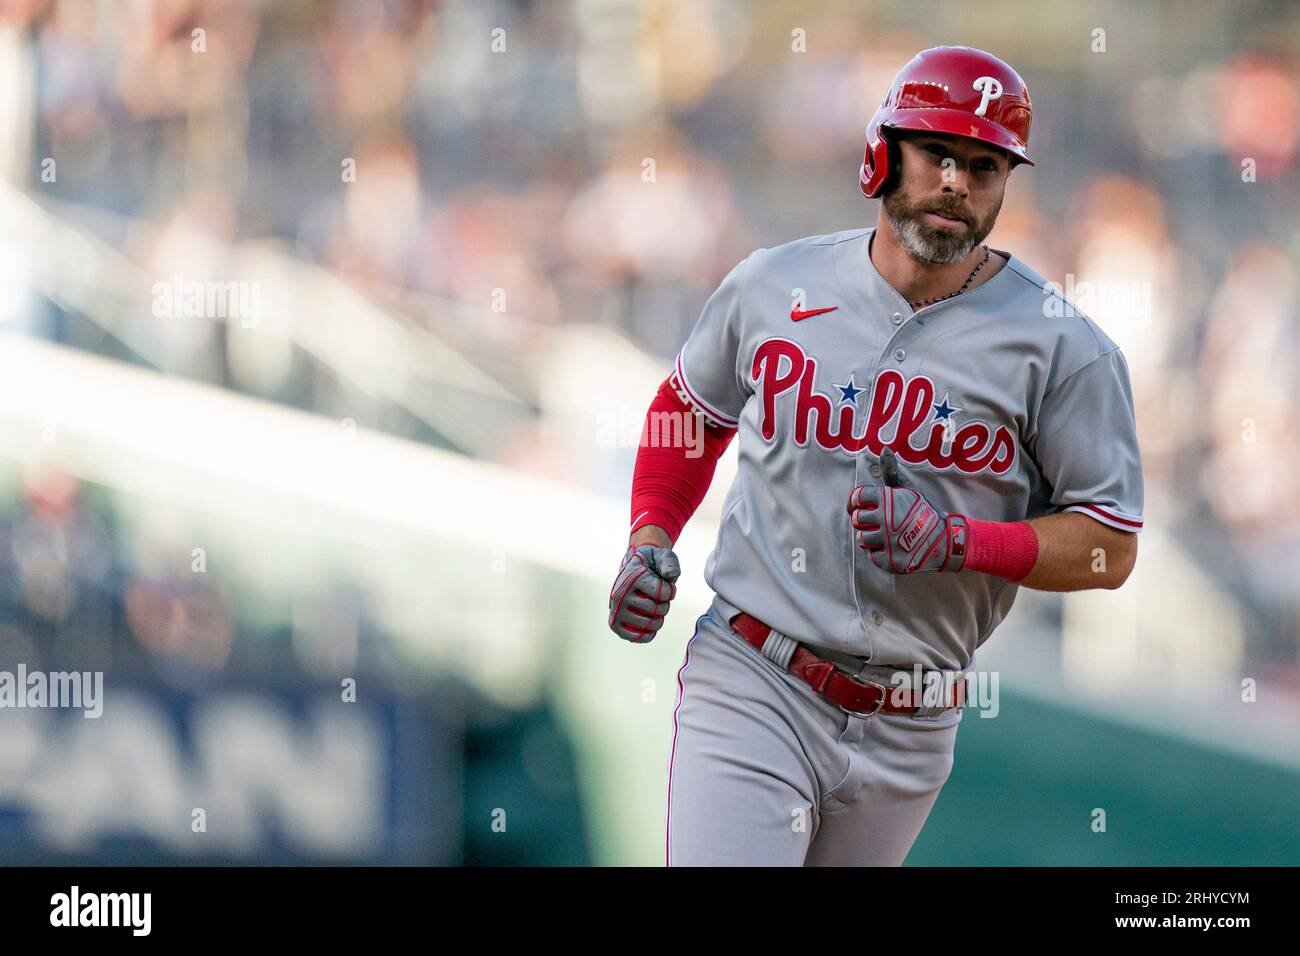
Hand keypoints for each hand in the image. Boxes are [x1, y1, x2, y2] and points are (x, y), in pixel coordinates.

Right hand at [609, 544, 680, 642]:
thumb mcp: (663, 557)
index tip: (664, 583)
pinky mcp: (614, 624)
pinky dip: (648, 634)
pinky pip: (637, 638)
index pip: (664, 594)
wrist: (633, 570)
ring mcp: (615, 610)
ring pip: (650, 625)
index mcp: (631, 578)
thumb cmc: (652, 565)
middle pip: (657, 610)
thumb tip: (670, 575)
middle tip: (658, 598)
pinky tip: (649, 624)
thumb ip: (670, 563)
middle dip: (664, 605)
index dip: (671, 590)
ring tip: (654, 608)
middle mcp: (620, 594)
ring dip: (658, 619)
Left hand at [848, 447, 967, 573]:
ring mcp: (888, 541)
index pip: (856, 497)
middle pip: (856, 520)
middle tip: (877, 523)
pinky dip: (878, 554)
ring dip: (870, 538)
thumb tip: (884, 449)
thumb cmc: (923, 513)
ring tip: (884, 535)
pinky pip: (871, 556)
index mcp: (887, 500)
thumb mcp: (909, 490)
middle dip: (864, 521)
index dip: (854, 502)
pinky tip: (891, 547)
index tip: (859, 507)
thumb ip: (891, 472)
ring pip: (862, 539)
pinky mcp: (891, 560)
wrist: (945, 540)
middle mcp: (886, 519)